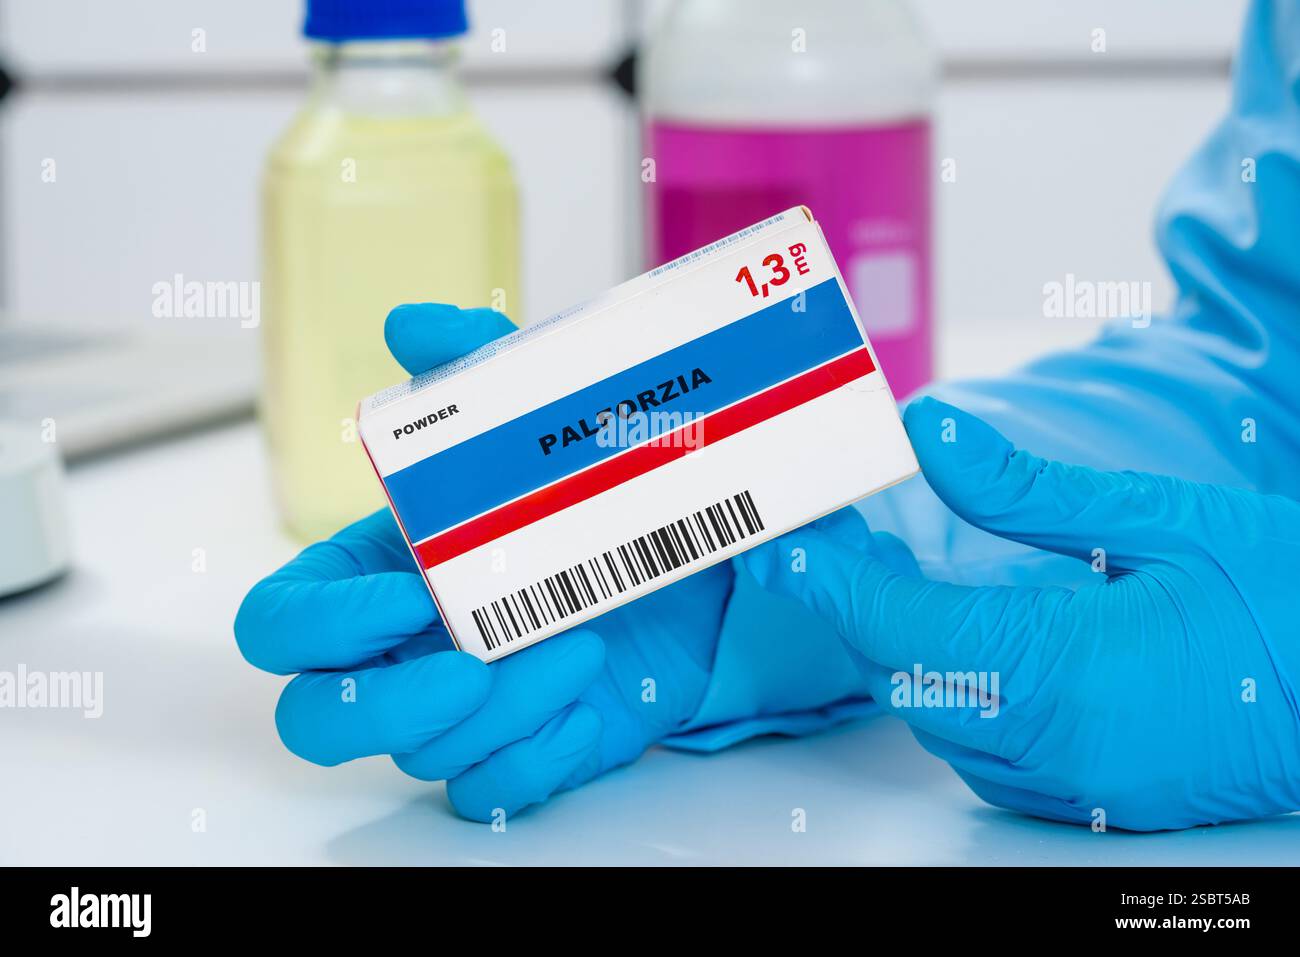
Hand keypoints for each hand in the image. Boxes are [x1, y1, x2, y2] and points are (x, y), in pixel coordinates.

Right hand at [236, 305, 731, 821]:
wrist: (688, 557)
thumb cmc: (587, 484)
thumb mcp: (536, 407)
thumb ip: (470, 356)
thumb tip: (409, 325)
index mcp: (374, 571)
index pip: (279, 623)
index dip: (319, 626)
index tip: (410, 596)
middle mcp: (399, 651)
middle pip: (313, 719)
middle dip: (384, 705)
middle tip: (472, 665)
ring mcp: (455, 709)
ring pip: (424, 755)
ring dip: (505, 707)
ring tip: (584, 644)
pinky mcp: (516, 749)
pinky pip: (491, 792)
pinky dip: (538, 760)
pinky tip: (592, 707)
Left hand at [745, 397, 1299, 829]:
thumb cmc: (1288, 601)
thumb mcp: (1163, 520)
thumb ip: (1028, 492)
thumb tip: (933, 433)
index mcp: (1063, 671)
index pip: (896, 627)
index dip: (826, 584)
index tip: (780, 544)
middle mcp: (1051, 743)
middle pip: (902, 673)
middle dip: (857, 605)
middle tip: (833, 537)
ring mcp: (1070, 781)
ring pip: (935, 713)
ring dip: (903, 644)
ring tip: (890, 572)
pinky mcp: (1089, 794)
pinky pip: (982, 744)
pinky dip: (953, 686)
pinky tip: (966, 633)